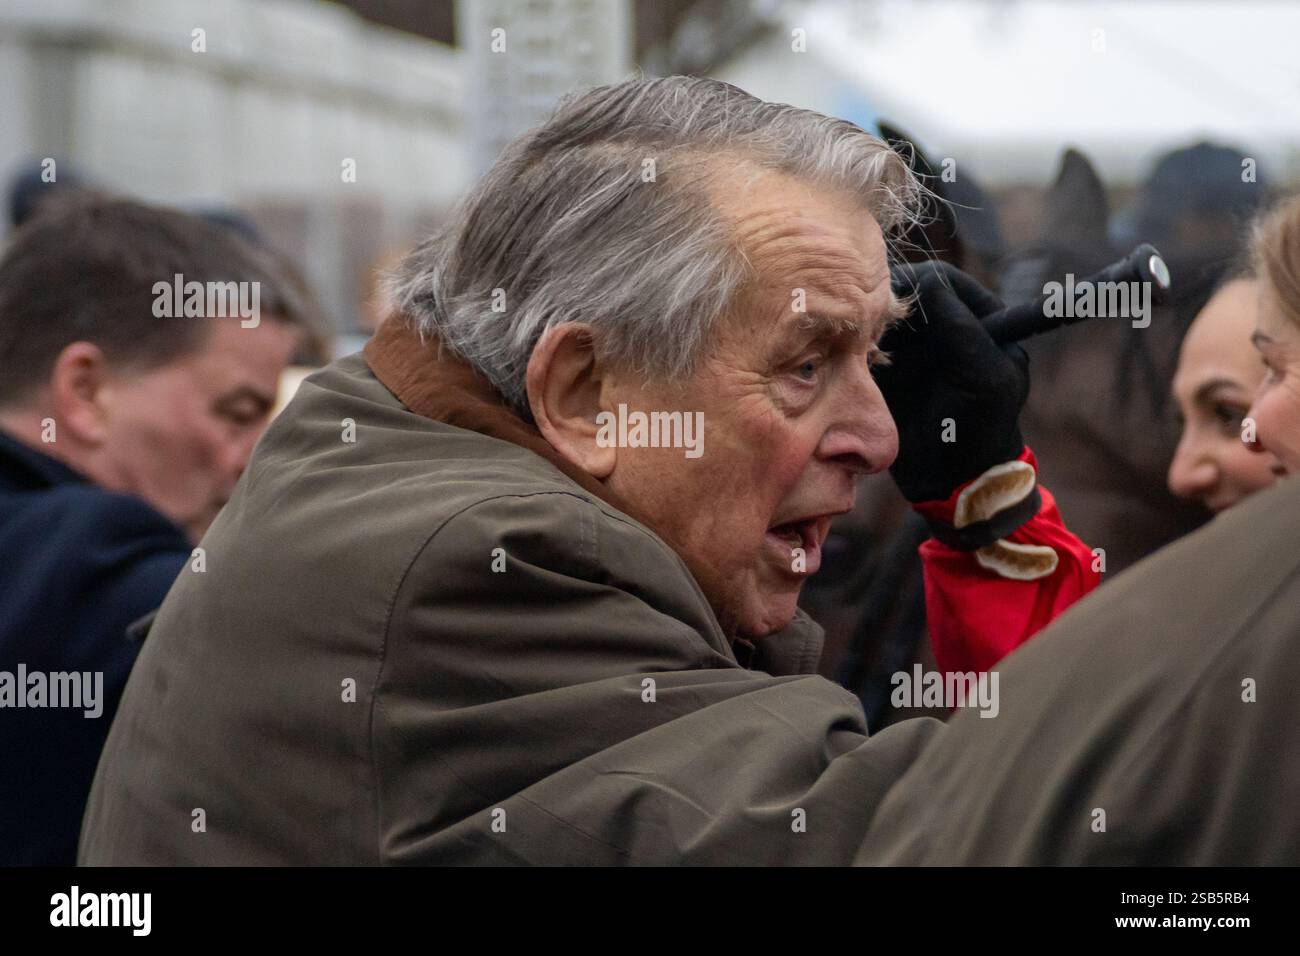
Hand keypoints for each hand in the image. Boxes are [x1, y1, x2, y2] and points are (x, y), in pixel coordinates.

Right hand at [874, 261, 1028, 503]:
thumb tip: (929, 279)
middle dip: (886, 302)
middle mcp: (943, 331)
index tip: (893, 293)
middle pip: (907, 296)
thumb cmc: (981, 427)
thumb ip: (961, 325)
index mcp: (979, 322)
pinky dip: (854, 347)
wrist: (953, 482)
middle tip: (863, 313)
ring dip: (867, 323)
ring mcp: (914, 352)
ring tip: (853, 335)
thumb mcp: (982, 372)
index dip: (919, 281)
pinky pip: (867, 348)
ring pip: (883, 319)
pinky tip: (847, 356)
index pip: (944, 281)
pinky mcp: (887, 374)